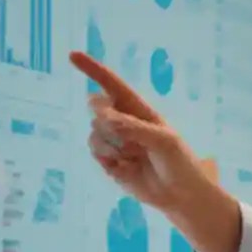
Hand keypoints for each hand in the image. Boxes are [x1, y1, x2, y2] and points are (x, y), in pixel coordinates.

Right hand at [71, 51, 209, 212]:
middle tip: (132, 140)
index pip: (112, 85)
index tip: (73, 56)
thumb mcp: (163, 141)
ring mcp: (114, 140)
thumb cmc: (179, 162)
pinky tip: (126, 166)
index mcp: (139, 109)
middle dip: (109, 122)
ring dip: (112, 145)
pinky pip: (94, 150)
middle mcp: (123, 121)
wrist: (179, 195)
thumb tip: (104, 117)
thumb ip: (133, 127)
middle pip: (97, 108)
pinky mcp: (107, 160)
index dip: (93, 69)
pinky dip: (107, 158)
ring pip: (94, 132)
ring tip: (134, 157)